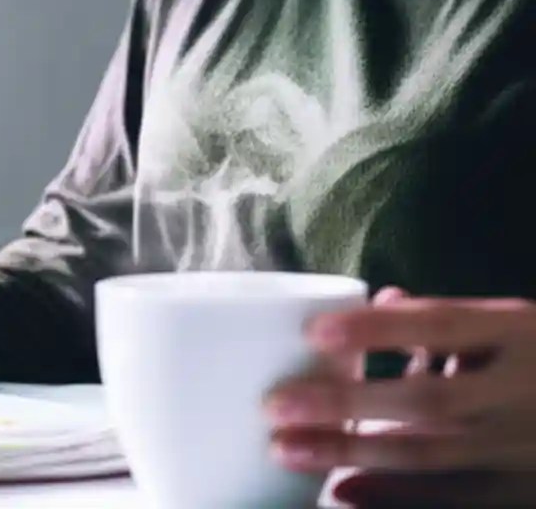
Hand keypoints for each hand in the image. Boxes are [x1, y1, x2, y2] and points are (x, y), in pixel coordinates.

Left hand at [264, 287, 535, 505]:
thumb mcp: (518, 324)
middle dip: (349, 405)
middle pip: (428, 400)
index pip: (442, 325)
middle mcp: (521, 392)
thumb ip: (448, 318)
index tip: (315, 331)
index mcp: (522, 333)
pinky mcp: (520, 491)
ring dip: (354, 453)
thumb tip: (382, 298)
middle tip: (276, 403)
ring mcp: (523, 448)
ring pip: (431, 455)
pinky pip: (454, 499)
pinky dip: (394, 499)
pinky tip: (342, 492)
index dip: (379, 329)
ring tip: (287, 448)